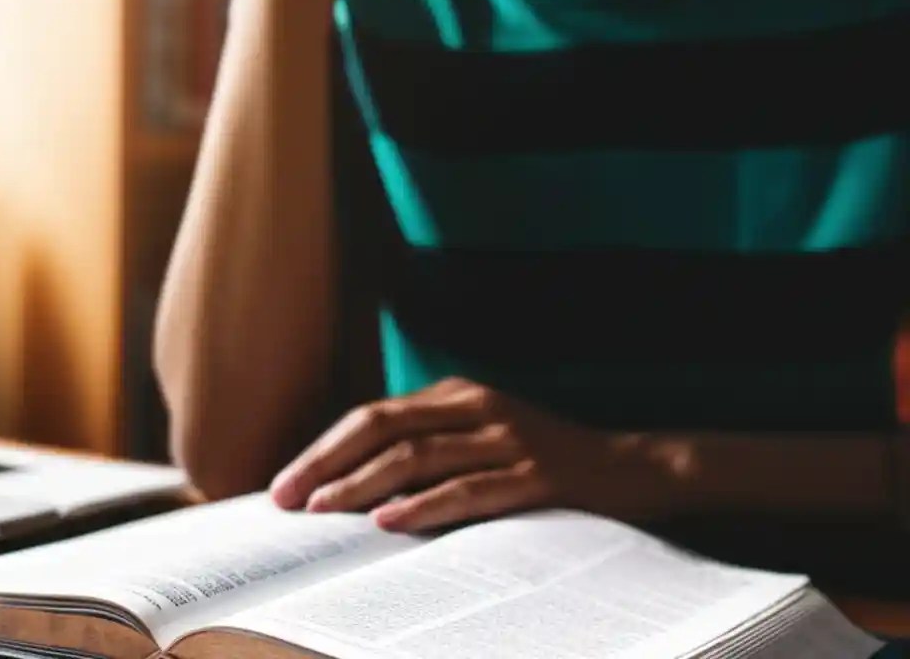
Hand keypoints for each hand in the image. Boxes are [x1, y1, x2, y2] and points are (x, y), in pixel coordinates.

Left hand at [270, 378, 695, 531]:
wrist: (631, 467)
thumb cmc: (543, 459)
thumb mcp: (481, 438)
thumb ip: (430, 446)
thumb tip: (354, 482)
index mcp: (457, 396)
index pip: (373, 415)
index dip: (324, 448)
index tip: (285, 483)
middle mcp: (477, 407)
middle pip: (383, 427)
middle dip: (327, 463)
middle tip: (287, 499)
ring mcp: (507, 439)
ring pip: (418, 456)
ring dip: (362, 483)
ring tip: (323, 509)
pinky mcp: (535, 475)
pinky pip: (469, 490)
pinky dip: (425, 505)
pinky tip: (390, 520)